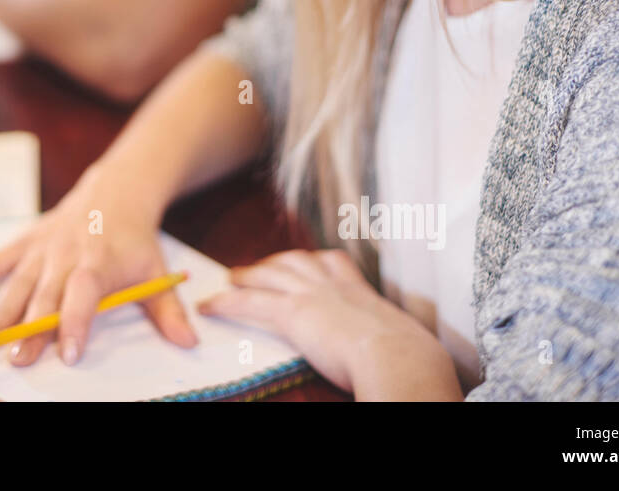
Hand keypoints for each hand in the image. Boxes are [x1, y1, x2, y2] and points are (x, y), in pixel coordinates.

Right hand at [0, 169, 196, 366]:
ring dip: (2, 312)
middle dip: (32, 328)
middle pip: (45, 295)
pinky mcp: (25, 242)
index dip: (76, 323)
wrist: (115, 191)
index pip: (84, 294)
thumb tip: (190, 341)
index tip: (70, 353)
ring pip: (18, 283)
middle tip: (19, 360)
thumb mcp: (156, 272)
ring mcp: (41, 248)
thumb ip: (168, 310)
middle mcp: (65, 254)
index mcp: (98, 263)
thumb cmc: (135, 240)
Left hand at [198, 249, 462, 399]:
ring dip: (248, 273)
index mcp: (362, 291)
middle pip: (298, 259)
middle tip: (259, 266)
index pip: (335, 262)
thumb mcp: (404, 343)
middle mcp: (335, 284)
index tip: (310, 260)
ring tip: (231, 277)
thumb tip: (409, 355)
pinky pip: (249, 301)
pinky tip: (209, 306)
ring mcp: (312, 293)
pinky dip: (225, 302)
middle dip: (277, 260)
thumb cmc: (409, 359)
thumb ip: (395, 341)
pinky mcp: (293, 312)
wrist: (399, 357)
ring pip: (270, 273)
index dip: (318, 259)